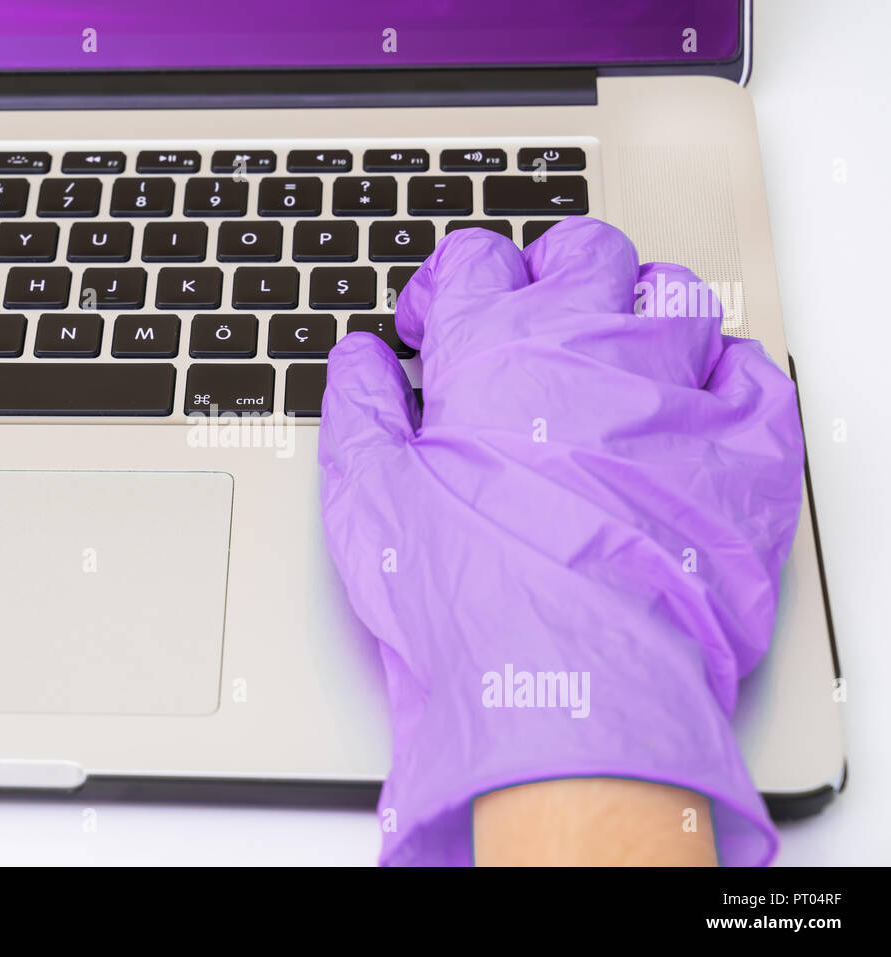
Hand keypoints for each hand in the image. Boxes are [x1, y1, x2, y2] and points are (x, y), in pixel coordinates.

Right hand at [319, 219, 803, 865]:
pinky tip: (694, 405)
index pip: (477, 261)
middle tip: (530, 313)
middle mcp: (593, 348)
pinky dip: (726, 377)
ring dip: (640, 310)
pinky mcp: (741, 456)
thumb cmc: (464, 593)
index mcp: (496, 348)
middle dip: (550, 269)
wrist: (564, 689)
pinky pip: (753, 378)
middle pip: (585, 253)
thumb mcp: (370, 493)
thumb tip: (356, 359)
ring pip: (675, 299)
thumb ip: (359, 407)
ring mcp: (676, 394)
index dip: (450, 283)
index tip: (437, 323)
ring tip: (615, 353)